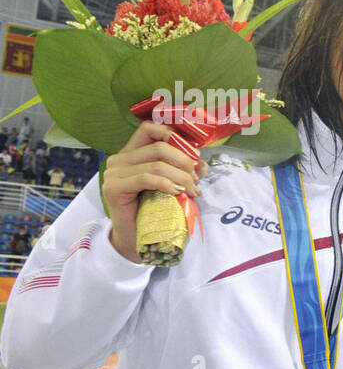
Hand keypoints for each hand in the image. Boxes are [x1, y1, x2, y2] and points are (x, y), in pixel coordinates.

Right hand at [102, 122, 205, 262]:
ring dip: (180, 177)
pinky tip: (177, 193)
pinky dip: (166, 184)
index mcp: (132, 153)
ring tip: (192, 191)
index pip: (150, 129)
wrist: (137, 239)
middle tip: (196, 180)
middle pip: (158, 147)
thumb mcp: (173, 186)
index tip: (194, 154)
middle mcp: (119, 159)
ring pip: (155, 164)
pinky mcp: (113, 188)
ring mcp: (114, 173)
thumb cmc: (154, 212)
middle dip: (184, 162)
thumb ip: (185, 172)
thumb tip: (202, 164)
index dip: (174, 136)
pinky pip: (145, 178)